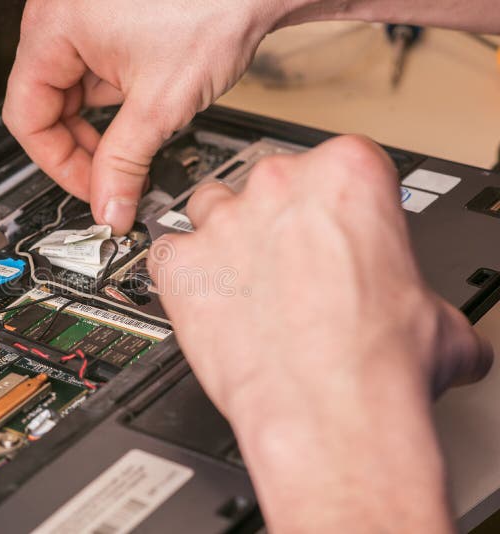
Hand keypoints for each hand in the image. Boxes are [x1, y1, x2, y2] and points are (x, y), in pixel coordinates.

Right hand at [3, 0, 277, 234]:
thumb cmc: (215, 7)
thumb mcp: (161, 103)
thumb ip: (125, 164)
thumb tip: (108, 207)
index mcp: (54, 27)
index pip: (27, 115)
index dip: (58, 163)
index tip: (90, 188)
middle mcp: (60, 17)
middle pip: (45, 105)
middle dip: (82, 148)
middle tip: (112, 179)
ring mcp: (83, 17)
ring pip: (71, 93)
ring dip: (100, 128)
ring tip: (136, 146)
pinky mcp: (107, 22)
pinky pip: (93, 74)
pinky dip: (114, 103)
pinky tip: (141, 116)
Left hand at [148, 135, 492, 531]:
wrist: (329, 410)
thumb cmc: (377, 360)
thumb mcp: (433, 311)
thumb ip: (419, 294)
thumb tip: (438, 323)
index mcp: (346, 173)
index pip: (330, 163)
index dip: (327, 204)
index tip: (328, 228)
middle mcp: (278, 185)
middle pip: (265, 181)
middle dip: (274, 219)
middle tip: (287, 265)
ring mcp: (223, 222)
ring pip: (209, 207)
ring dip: (221, 238)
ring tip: (240, 283)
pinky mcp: (180, 263)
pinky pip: (166, 254)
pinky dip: (180, 275)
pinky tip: (203, 301)